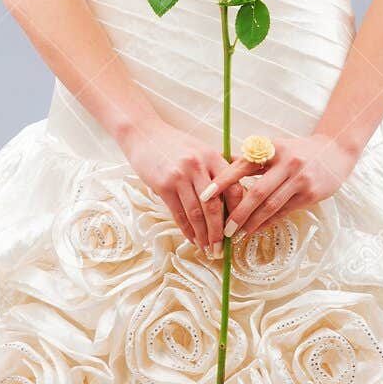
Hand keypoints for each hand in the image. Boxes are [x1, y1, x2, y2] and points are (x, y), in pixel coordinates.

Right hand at [118, 118, 234, 251]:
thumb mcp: (201, 149)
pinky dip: (186, 230)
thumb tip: (238, 192)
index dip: (238, 212)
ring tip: (208, 249)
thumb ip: (219, 168)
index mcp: (213, 157)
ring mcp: (180, 176)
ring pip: (196, 213)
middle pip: (215, 206)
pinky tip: (192, 239)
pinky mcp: (163, 185)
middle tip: (222, 249)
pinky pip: (178, 213)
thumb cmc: (175, 145)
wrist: (144, 134)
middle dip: (219, 232)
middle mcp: (198, 166)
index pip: (233, 189)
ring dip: (203, 235)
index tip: (238, 229)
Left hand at [199, 134, 360, 241]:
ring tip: (237, 234)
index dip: (223, 181)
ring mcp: (300, 178)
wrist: (335, 150)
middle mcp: (286, 162)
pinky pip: (285, 211)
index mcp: (271, 148)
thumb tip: (221, 172)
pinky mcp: (310, 193)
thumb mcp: (275, 148)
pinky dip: (269, 222)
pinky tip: (256, 229)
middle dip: (238, 212)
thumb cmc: (298, 151)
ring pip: (271, 205)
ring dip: (252, 222)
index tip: (205, 195)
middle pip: (256, 191)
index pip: (242, 165)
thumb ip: (252, 160)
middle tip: (223, 228)